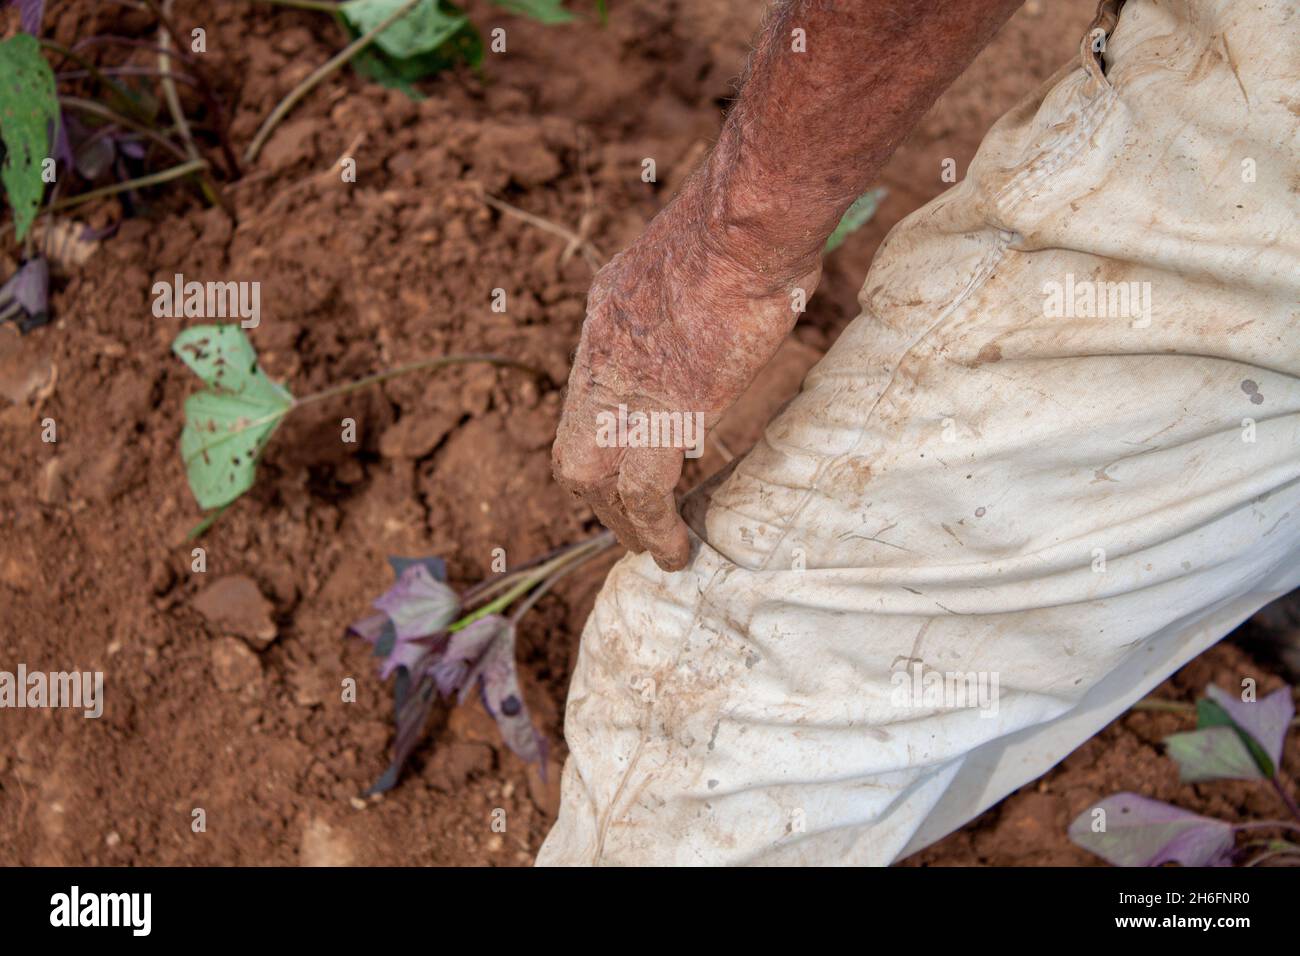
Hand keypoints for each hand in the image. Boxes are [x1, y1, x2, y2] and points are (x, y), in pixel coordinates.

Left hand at [552, 191, 819, 570]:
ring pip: (593, 478)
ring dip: (621, 524)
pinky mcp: (665, 413)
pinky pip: (644, 490)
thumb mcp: (707, 253)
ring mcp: (626, 385)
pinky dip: (655, 530)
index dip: (604, 436)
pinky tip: (674, 553)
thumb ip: (706, 289)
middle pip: (572, 445)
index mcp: (608, 308)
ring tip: (651, 552)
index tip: (629, 463)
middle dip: (595, 495)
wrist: (749, 222)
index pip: (587, 392)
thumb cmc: (752, 223)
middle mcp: (602, 351)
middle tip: (627, 525)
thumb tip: (753, 292)